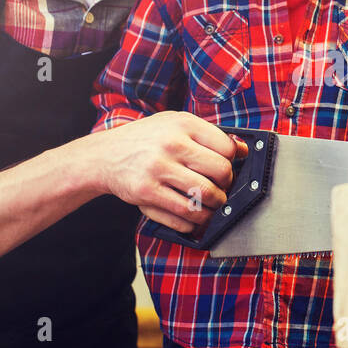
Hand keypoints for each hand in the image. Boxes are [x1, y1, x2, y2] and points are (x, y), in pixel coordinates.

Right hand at [90, 112, 246, 233]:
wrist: (104, 155)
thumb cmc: (147, 139)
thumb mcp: (175, 124)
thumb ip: (208, 134)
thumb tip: (242, 149)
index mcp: (183, 124)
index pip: (227, 149)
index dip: (232, 163)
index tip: (226, 170)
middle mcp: (170, 145)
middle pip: (221, 174)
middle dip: (226, 188)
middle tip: (221, 191)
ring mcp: (157, 170)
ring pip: (204, 198)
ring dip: (213, 208)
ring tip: (210, 207)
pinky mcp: (145, 194)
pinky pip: (181, 216)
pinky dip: (193, 223)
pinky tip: (193, 217)